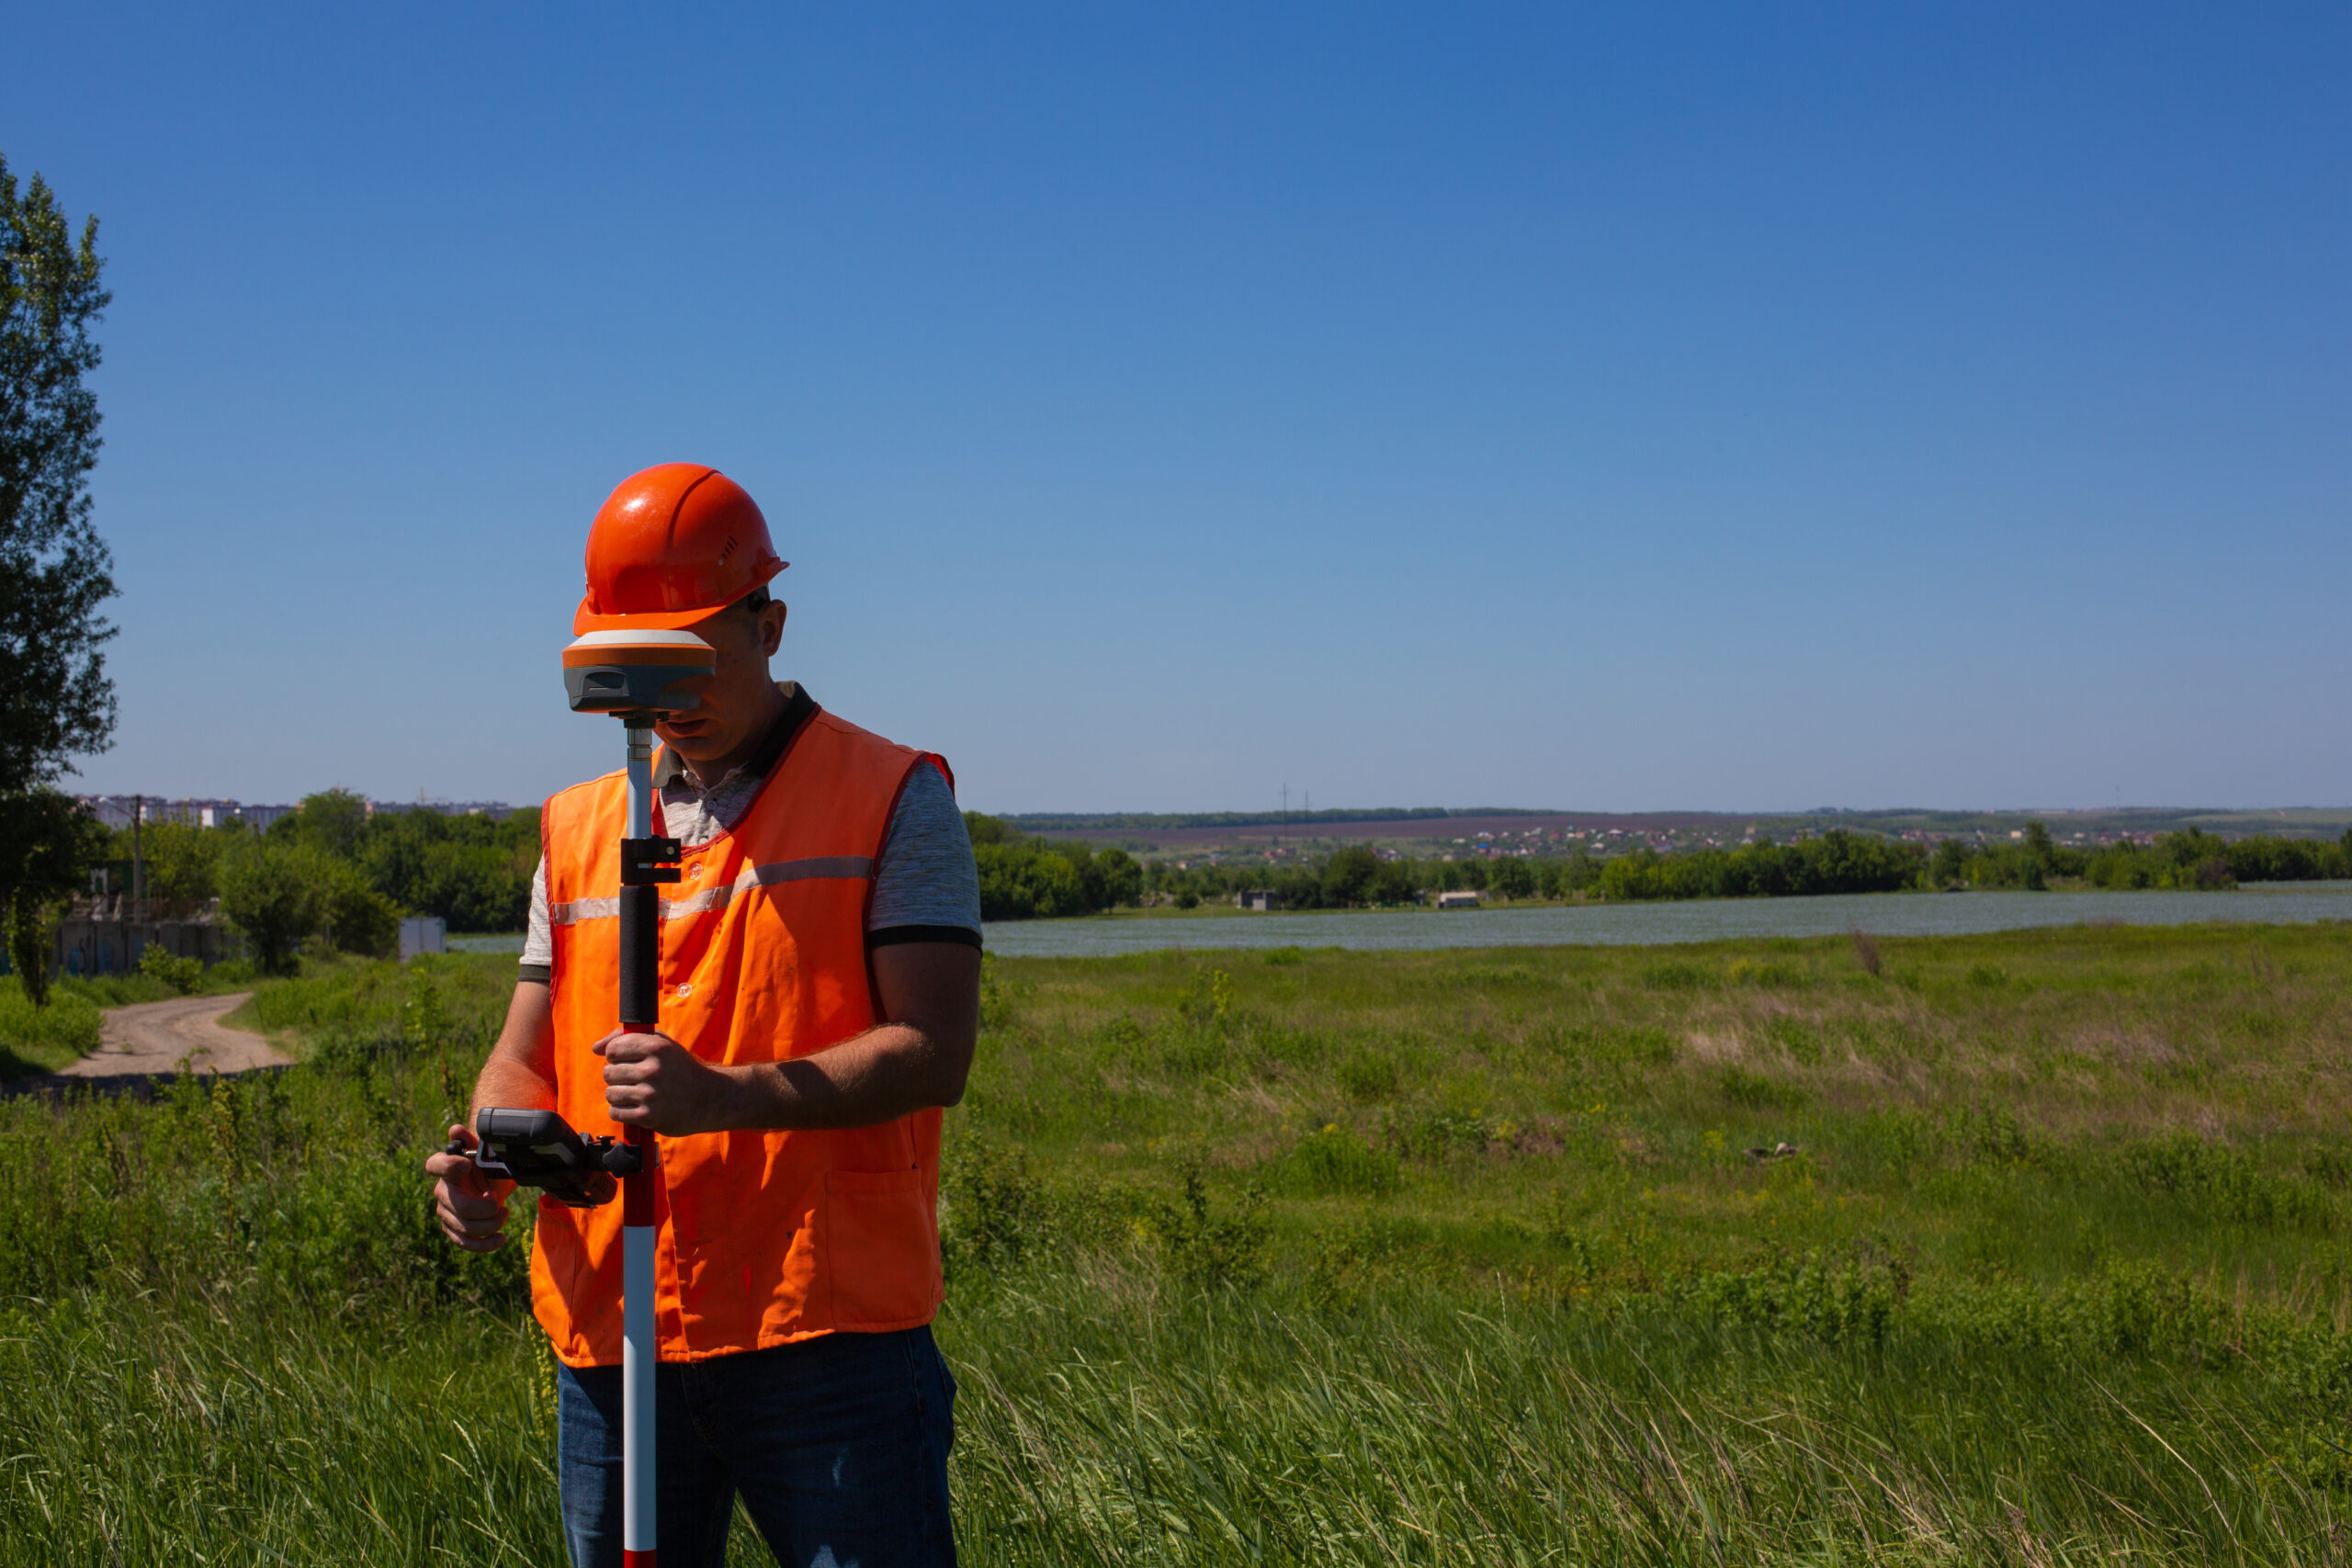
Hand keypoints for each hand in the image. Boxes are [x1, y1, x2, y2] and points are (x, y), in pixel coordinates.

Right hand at [426, 1124, 514, 1252]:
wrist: (492, 1183)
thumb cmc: (487, 1165)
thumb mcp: (485, 1152)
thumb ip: (472, 1142)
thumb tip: (455, 1130)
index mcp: (446, 1167)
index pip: (435, 1165)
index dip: (448, 1166)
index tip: (467, 1165)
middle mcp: (442, 1191)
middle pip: (457, 1204)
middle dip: (483, 1207)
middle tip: (498, 1201)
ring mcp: (446, 1212)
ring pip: (462, 1227)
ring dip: (489, 1225)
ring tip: (504, 1213)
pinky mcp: (453, 1229)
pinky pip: (464, 1242)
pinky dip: (484, 1245)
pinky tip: (501, 1239)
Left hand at [596, 1028, 742, 1134]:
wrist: (710, 1099)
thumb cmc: (681, 1069)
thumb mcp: (662, 1044)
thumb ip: (627, 1038)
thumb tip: (596, 1048)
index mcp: (656, 1047)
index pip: (612, 1049)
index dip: (616, 1056)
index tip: (628, 1061)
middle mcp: (653, 1069)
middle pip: (608, 1072)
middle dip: (618, 1076)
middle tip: (635, 1079)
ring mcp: (650, 1094)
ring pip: (610, 1093)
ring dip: (619, 1095)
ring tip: (635, 1094)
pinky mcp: (648, 1116)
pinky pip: (616, 1112)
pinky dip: (621, 1111)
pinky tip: (636, 1107)